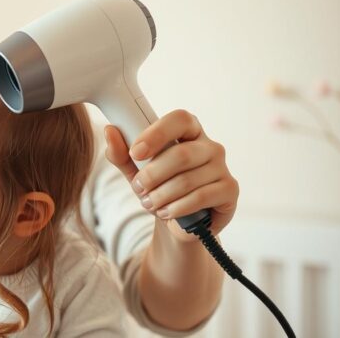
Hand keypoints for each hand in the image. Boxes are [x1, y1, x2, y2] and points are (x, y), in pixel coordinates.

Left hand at [104, 109, 238, 241]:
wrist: (180, 220)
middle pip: (181, 154)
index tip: (135, 152)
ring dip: (161, 195)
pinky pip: (200, 197)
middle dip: (153, 175)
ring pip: (187, 180)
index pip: (179, 119)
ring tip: (149, 203)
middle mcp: (210, 145)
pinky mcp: (230, 189)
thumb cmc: (159, 186)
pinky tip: (166, 212)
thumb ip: (121, 153)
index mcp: (188, 131)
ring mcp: (222, 167)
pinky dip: (177, 207)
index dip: (156, 134)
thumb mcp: (136, 170)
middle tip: (138, 188)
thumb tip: (109, 131)